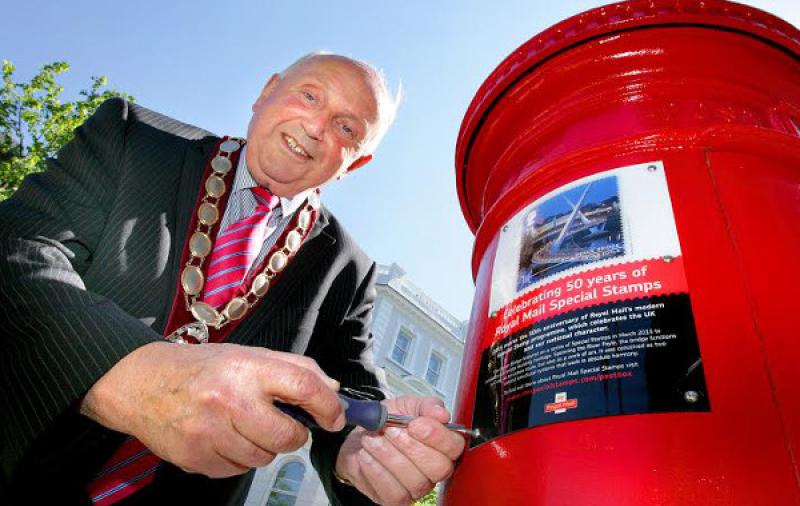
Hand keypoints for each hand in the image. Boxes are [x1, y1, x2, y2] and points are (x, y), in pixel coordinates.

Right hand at [80, 341, 344, 477]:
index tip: (335, 417)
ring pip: (264, 458)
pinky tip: (224, 437)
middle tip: (283, 424)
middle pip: (288, 436)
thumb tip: (332, 389)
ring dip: (264, 447)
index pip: (305, 387)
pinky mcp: (196, 458)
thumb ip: (294, 369)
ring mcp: (211, 432)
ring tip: (245, 426)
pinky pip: (238, 470)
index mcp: (247, 368)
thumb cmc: (203, 368)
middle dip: (294, 435)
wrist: (143, 384)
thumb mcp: (249, 355)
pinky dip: (239, 458)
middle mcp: (230, 399)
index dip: (329, 406)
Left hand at [335, 396, 465, 504]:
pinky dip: (376, 470)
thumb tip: (441, 413)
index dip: (437, 436)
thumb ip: (425, 406)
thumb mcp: (405, 405)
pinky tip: (367, 455)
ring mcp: (417, 487)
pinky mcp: (396, 499)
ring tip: (372, 439)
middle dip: (410, 446)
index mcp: (442, 444)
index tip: (415, 424)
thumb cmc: (386, 423)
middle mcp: (434, 469)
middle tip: (390, 430)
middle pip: (438, 467)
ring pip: (415, 481)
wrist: (359, 438)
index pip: (455, 446)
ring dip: (389, 456)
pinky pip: (393, 492)